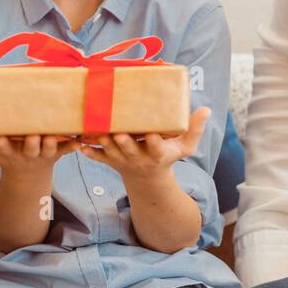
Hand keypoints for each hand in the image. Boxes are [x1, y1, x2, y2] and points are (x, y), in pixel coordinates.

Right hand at [0, 125, 82, 176]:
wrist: (28, 175)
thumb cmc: (4, 157)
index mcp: (9, 153)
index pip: (4, 149)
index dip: (2, 145)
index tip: (0, 138)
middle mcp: (26, 154)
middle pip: (30, 150)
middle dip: (32, 144)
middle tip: (34, 135)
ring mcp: (43, 154)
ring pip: (50, 150)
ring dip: (53, 144)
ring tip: (54, 135)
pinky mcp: (57, 153)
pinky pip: (67, 150)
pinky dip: (75, 147)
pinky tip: (81, 141)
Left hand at [78, 106, 211, 180]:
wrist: (148, 178)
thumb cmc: (168, 156)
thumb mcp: (185, 147)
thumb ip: (195, 129)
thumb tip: (206, 109)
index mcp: (158, 154)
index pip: (157, 148)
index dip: (154, 141)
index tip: (152, 133)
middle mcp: (140, 158)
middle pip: (130, 150)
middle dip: (123, 142)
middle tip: (118, 131)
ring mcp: (124, 161)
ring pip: (112, 152)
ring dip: (103, 143)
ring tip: (95, 130)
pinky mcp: (111, 161)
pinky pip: (99, 158)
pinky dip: (90, 154)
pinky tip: (81, 146)